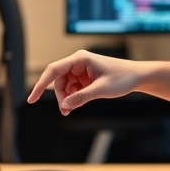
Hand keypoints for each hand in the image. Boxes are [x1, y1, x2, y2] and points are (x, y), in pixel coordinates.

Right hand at [27, 50, 142, 114]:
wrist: (136, 76)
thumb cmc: (122, 78)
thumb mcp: (101, 90)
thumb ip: (81, 97)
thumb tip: (65, 105)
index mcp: (80, 59)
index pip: (53, 70)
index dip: (40, 85)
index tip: (32, 98)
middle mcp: (78, 62)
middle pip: (58, 80)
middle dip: (61, 97)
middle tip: (66, 111)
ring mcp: (81, 70)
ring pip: (64, 86)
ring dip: (66, 98)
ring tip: (71, 110)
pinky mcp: (85, 77)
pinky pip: (72, 88)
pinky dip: (73, 97)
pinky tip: (77, 104)